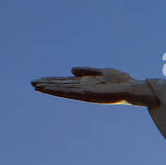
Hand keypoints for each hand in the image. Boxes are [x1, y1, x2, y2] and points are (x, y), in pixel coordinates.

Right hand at [31, 67, 157, 105]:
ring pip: (64, 90)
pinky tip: (50, 89)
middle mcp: (84, 88)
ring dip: (50, 88)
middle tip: (32, 83)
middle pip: (62, 86)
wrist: (133, 88)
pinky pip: (71, 92)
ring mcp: (85, 92)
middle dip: (48, 84)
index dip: (53, 80)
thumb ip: (87, 71)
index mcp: (87, 83)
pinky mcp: (88, 95)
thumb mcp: (103, 72)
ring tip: (36, 86)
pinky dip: (59, 90)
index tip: (40, 80)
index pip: (66, 81)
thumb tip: (71, 70)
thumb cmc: (122, 81)